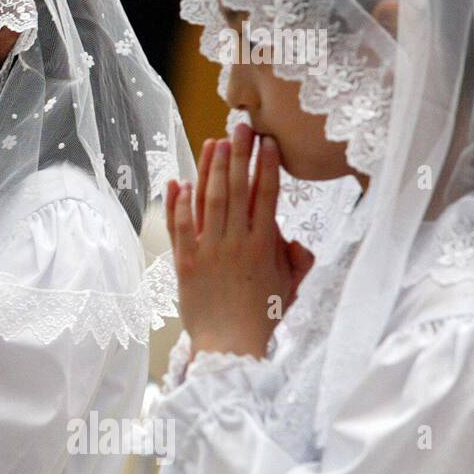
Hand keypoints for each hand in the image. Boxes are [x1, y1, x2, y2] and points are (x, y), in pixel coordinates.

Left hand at [167, 123, 311, 359]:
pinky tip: (178, 181)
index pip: (266, 196)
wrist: (230, 347)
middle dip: (238, 155)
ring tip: (213, 143)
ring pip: (209, 201)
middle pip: (237, 189)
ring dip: (210, 169)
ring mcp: (208, 251)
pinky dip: (178, 203)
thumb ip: (296, 258)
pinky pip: (180, 227)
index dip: (266, 166)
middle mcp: (235, 242)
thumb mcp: (289, 286)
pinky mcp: (184, 263)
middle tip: (240, 127)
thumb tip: (293, 238)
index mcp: (263, 245)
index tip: (267, 142)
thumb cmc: (262, 317)